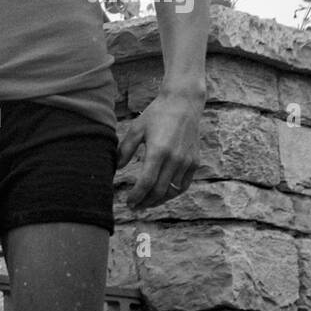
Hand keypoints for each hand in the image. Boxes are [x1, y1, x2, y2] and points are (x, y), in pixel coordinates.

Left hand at [118, 88, 202, 209]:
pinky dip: (173, 193)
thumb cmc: (157, 114)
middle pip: (159, 191)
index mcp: (158, 151)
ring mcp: (187, 162)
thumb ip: (125, 149)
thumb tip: (116, 168)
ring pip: (172, 191)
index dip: (136, 196)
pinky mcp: (194, 162)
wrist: (183, 103)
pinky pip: (183, 185)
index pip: (146, 183)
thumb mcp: (137, 128)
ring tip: (146, 203)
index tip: (128, 202)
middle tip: (134, 207)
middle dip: (145, 202)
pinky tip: (162, 194)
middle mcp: (174, 159)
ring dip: (158, 201)